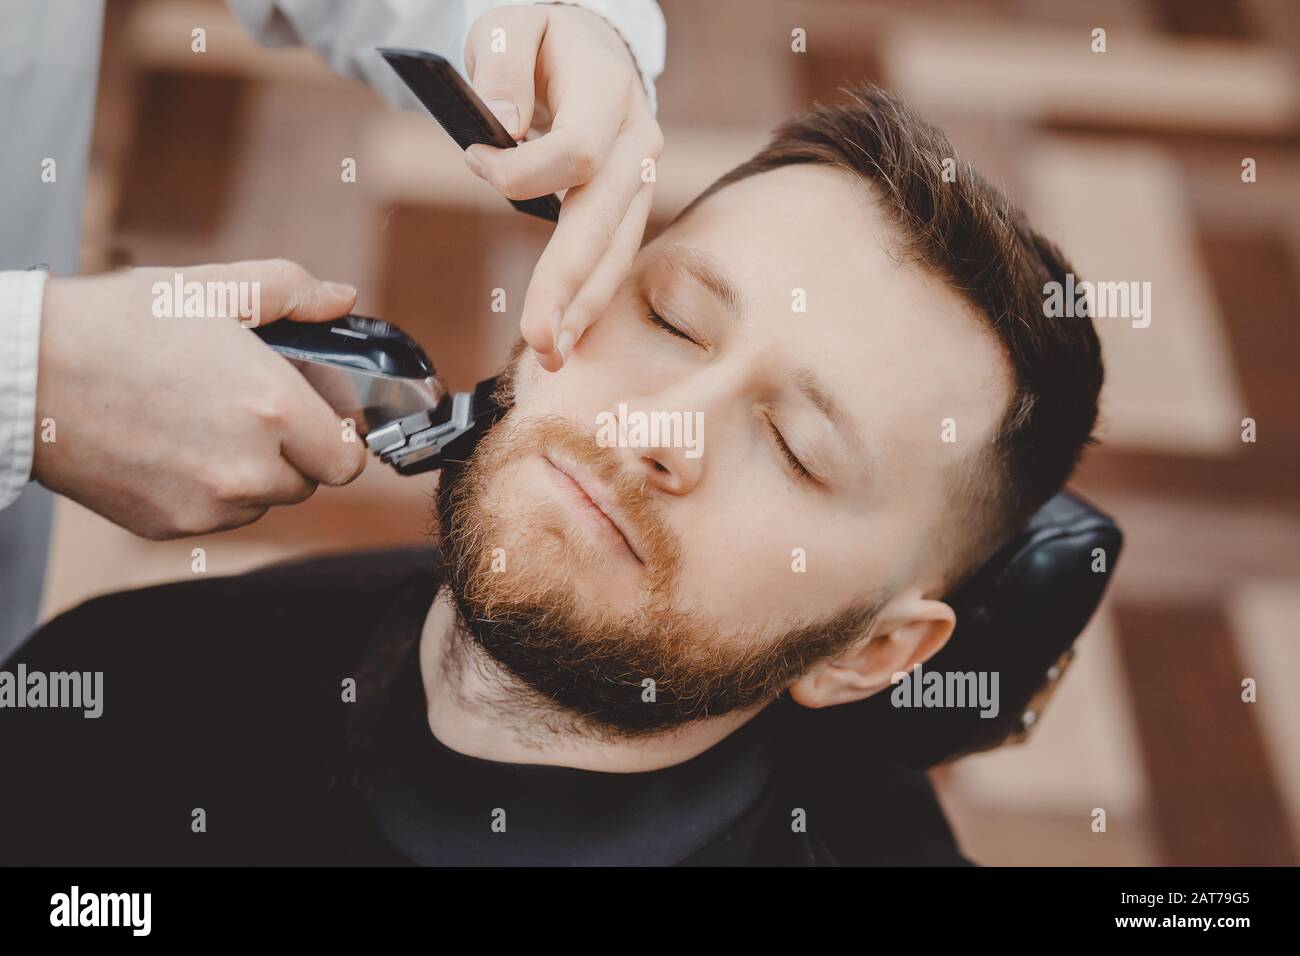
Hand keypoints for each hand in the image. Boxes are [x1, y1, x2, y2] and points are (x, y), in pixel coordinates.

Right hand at [32, 260, 367, 538]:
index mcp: (272, 408)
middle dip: (295, 447)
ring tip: (206, 418)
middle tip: (253, 404)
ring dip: (253, 470)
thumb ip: (290, 291)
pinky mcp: (169, 525)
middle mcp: (247, 469)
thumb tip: (342, 298)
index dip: (340, 434)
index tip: (319, 414)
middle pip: (309, 481)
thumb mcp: (207, 288)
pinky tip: (173, 443)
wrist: (22, 374)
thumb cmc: (113, 325)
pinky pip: (216, 516)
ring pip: (263, 501)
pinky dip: (209, 488)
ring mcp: (207, 506)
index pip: (349, 458)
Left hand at [463, 3, 661, 371]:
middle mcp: (637, 140)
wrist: (591, 48)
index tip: (472, 158)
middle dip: (568, 282)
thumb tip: (502, 125)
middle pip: (603, 221)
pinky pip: (613, 259)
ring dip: (583, 307)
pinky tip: (567, 337)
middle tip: (537, 338)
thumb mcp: (511, 25)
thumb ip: (503, 64)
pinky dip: (589, 300)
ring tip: (550, 355)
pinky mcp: (630, 207)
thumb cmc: (542, 40)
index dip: (521, 169)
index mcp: (608, 91)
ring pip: (616, 251)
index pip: (576, 151)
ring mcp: (641, 178)